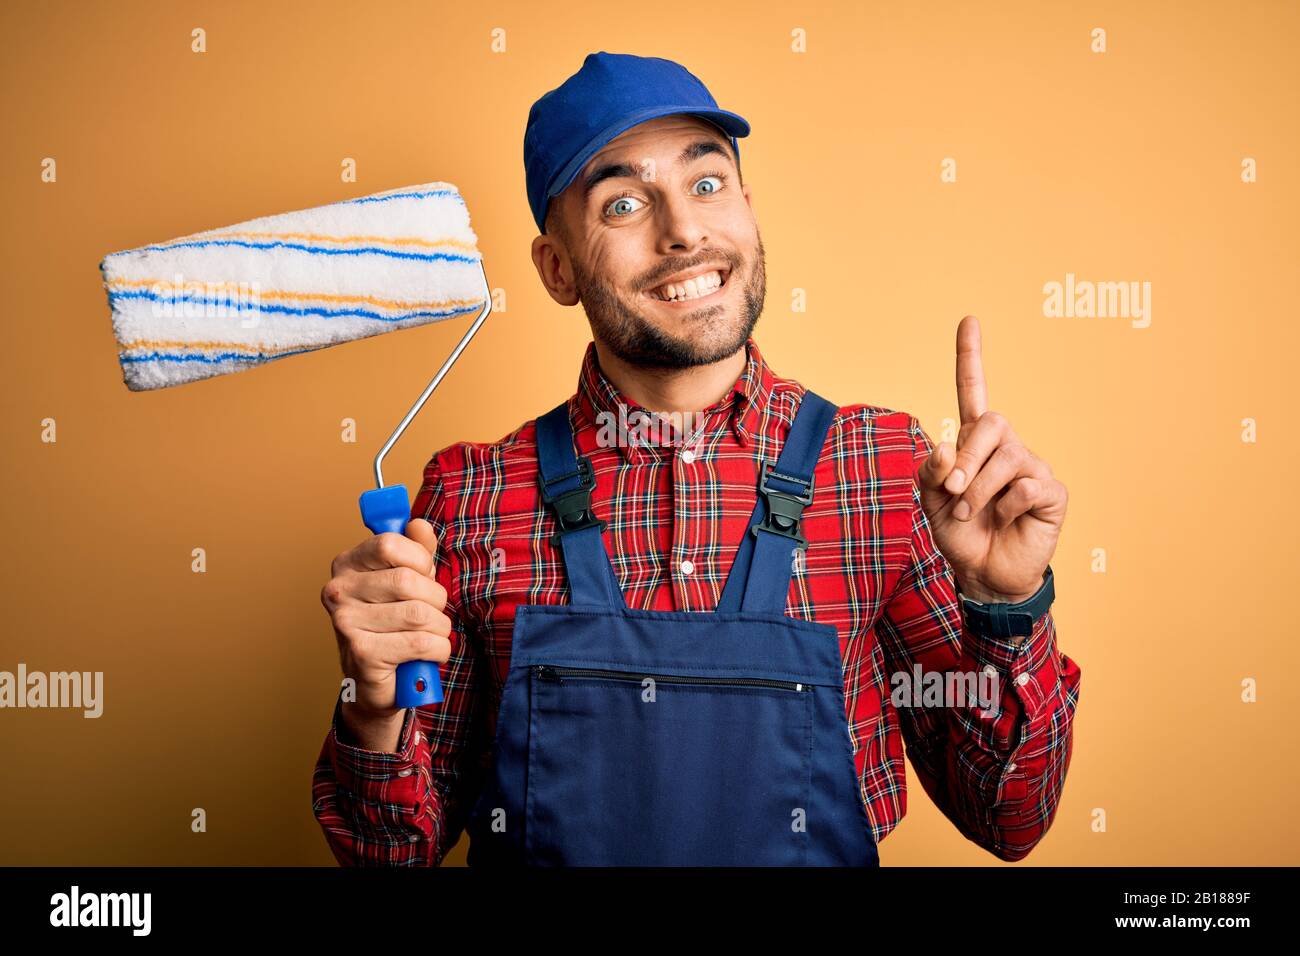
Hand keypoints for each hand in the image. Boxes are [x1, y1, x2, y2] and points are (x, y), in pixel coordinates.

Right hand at [320, 518, 451, 745]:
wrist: (375, 682)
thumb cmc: (394, 625)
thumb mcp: (409, 580)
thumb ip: (416, 551)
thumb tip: (419, 524)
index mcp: (347, 564)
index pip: (389, 544)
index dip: (419, 561)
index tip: (424, 576)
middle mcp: (338, 591)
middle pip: (407, 581)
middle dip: (435, 600)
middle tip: (431, 614)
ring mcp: (346, 622)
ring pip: (419, 614)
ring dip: (439, 628)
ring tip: (431, 636)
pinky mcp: (361, 653)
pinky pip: (420, 642)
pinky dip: (438, 650)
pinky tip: (429, 654)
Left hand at [915, 316, 1067, 603]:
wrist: (982, 573)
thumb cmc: (958, 532)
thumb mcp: (930, 501)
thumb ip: (932, 472)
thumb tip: (945, 446)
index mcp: (974, 442)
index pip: (973, 391)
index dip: (971, 357)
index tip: (969, 320)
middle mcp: (1006, 446)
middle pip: (992, 422)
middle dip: (968, 458)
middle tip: (953, 492)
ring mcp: (1032, 466)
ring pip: (1006, 458)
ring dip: (978, 492)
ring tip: (970, 514)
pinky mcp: (1051, 491)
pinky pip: (1026, 486)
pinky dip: (1005, 508)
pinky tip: (1006, 520)